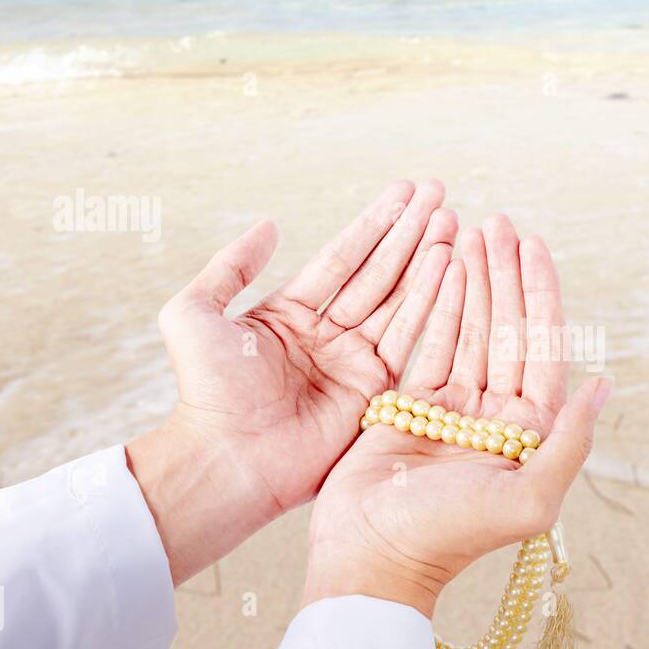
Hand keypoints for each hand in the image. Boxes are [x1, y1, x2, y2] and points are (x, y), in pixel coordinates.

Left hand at [128, 181, 457, 583]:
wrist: (226, 457)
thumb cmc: (204, 391)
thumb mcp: (195, 313)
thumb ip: (231, 267)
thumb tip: (268, 225)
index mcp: (290, 315)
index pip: (342, 258)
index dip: (374, 223)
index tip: (406, 190)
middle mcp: (328, 336)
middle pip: (378, 273)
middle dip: (410, 233)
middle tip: (440, 192)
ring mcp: (355, 364)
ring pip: (399, 300)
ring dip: (428, 260)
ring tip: (453, 221)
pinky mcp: (375, 392)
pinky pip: (410, 339)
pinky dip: (433, 303)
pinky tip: (451, 267)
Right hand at [304, 215, 612, 617]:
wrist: (373, 557)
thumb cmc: (451, 537)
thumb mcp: (529, 499)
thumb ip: (570, 441)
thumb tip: (605, 385)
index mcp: (531, 435)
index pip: (543, 349)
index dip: (540, 294)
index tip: (533, 245)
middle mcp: (497, 417)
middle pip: (507, 331)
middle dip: (504, 275)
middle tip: (498, 222)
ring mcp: (454, 410)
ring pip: (469, 330)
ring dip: (473, 280)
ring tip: (471, 229)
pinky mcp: (411, 406)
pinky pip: (429, 343)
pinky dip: (436, 304)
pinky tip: (441, 265)